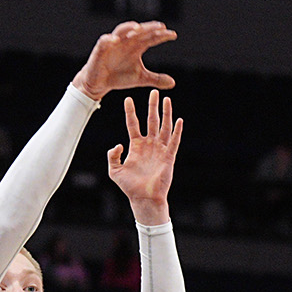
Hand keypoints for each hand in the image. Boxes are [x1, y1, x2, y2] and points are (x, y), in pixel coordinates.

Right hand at [73, 21, 175, 102]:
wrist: (100, 83)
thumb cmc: (119, 77)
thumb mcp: (140, 78)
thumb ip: (156, 79)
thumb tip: (173, 83)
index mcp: (137, 46)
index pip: (152, 37)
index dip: (162, 36)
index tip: (173, 35)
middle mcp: (127, 41)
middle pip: (140, 31)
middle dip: (149, 28)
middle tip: (160, 27)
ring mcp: (114, 43)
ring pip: (122, 30)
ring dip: (129, 28)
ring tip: (138, 29)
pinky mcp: (101, 48)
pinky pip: (105, 41)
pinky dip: (109, 39)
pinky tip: (115, 40)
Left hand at [107, 89, 180, 226]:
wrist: (144, 198)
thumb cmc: (130, 187)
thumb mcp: (114, 171)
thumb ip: (112, 156)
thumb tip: (118, 144)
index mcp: (136, 146)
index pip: (133, 124)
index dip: (130, 112)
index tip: (128, 99)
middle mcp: (149, 145)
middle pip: (151, 121)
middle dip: (152, 106)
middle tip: (153, 92)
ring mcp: (159, 150)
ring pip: (163, 127)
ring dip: (166, 113)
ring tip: (167, 100)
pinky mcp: (169, 157)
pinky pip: (174, 141)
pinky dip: (176, 131)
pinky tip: (178, 120)